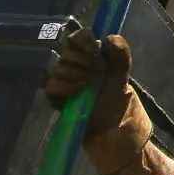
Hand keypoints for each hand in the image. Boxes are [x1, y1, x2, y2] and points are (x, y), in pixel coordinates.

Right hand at [44, 25, 149, 174]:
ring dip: (73, 76)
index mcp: (95, 59)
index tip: (93, 50)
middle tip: (94, 75)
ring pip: (58, 69)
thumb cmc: (120, 107)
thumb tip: (109, 37)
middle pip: (67, 52)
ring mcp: (67, 84)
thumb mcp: (123, 79)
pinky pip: (50, 87)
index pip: (79, 38)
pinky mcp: (58, 100)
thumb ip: (120, 56)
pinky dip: (63, 88)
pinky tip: (77, 94)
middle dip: (82, 62)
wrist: (113, 137)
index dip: (82, 40)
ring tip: (86, 88)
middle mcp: (79, 68)